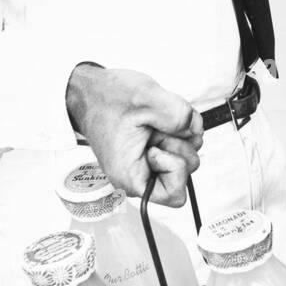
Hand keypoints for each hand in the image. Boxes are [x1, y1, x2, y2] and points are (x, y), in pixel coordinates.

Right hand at [65, 64, 203, 206]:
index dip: (175, 167)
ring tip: (154, 120)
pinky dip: (180, 125)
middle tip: (154, 128)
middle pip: (186, 171)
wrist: (91, 90)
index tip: (155, 147)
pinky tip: (159, 117)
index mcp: (130, 176)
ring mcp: (151, 161)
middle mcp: (141, 174)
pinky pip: (185, 140)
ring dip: (180, 132)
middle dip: (178, 144)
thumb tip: (194, 128)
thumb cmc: (106, 98)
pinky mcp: (157, 147)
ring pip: (188, 154)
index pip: (174, 194)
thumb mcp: (146, 98)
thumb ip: (178, 114)